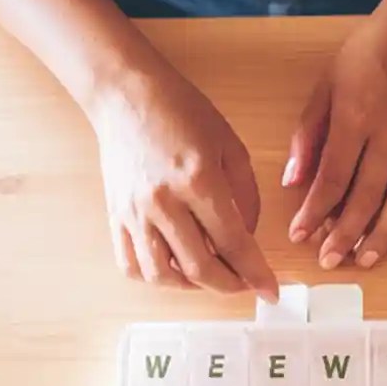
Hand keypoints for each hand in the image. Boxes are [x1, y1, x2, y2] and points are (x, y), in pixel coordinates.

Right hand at [92, 61, 278, 301]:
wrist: (125, 94)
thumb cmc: (181, 112)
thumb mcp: (231, 146)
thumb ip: (246, 196)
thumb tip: (248, 237)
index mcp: (199, 181)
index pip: (234, 243)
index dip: (256, 274)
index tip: (270, 291)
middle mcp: (164, 202)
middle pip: (200, 267)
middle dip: (230, 286)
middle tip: (245, 285)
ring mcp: (135, 212)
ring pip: (162, 275)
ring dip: (192, 286)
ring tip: (210, 276)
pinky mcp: (116, 216)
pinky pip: (131, 264)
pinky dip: (155, 277)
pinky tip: (173, 268)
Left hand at [282, 14, 386, 269]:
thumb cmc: (366, 55)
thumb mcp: (325, 85)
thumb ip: (308, 135)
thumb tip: (293, 181)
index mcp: (356, 119)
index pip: (333, 178)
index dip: (315, 212)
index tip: (299, 236)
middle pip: (366, 197)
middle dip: (344, 234)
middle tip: (328, 261)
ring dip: (382, 235)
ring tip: (364, 260)